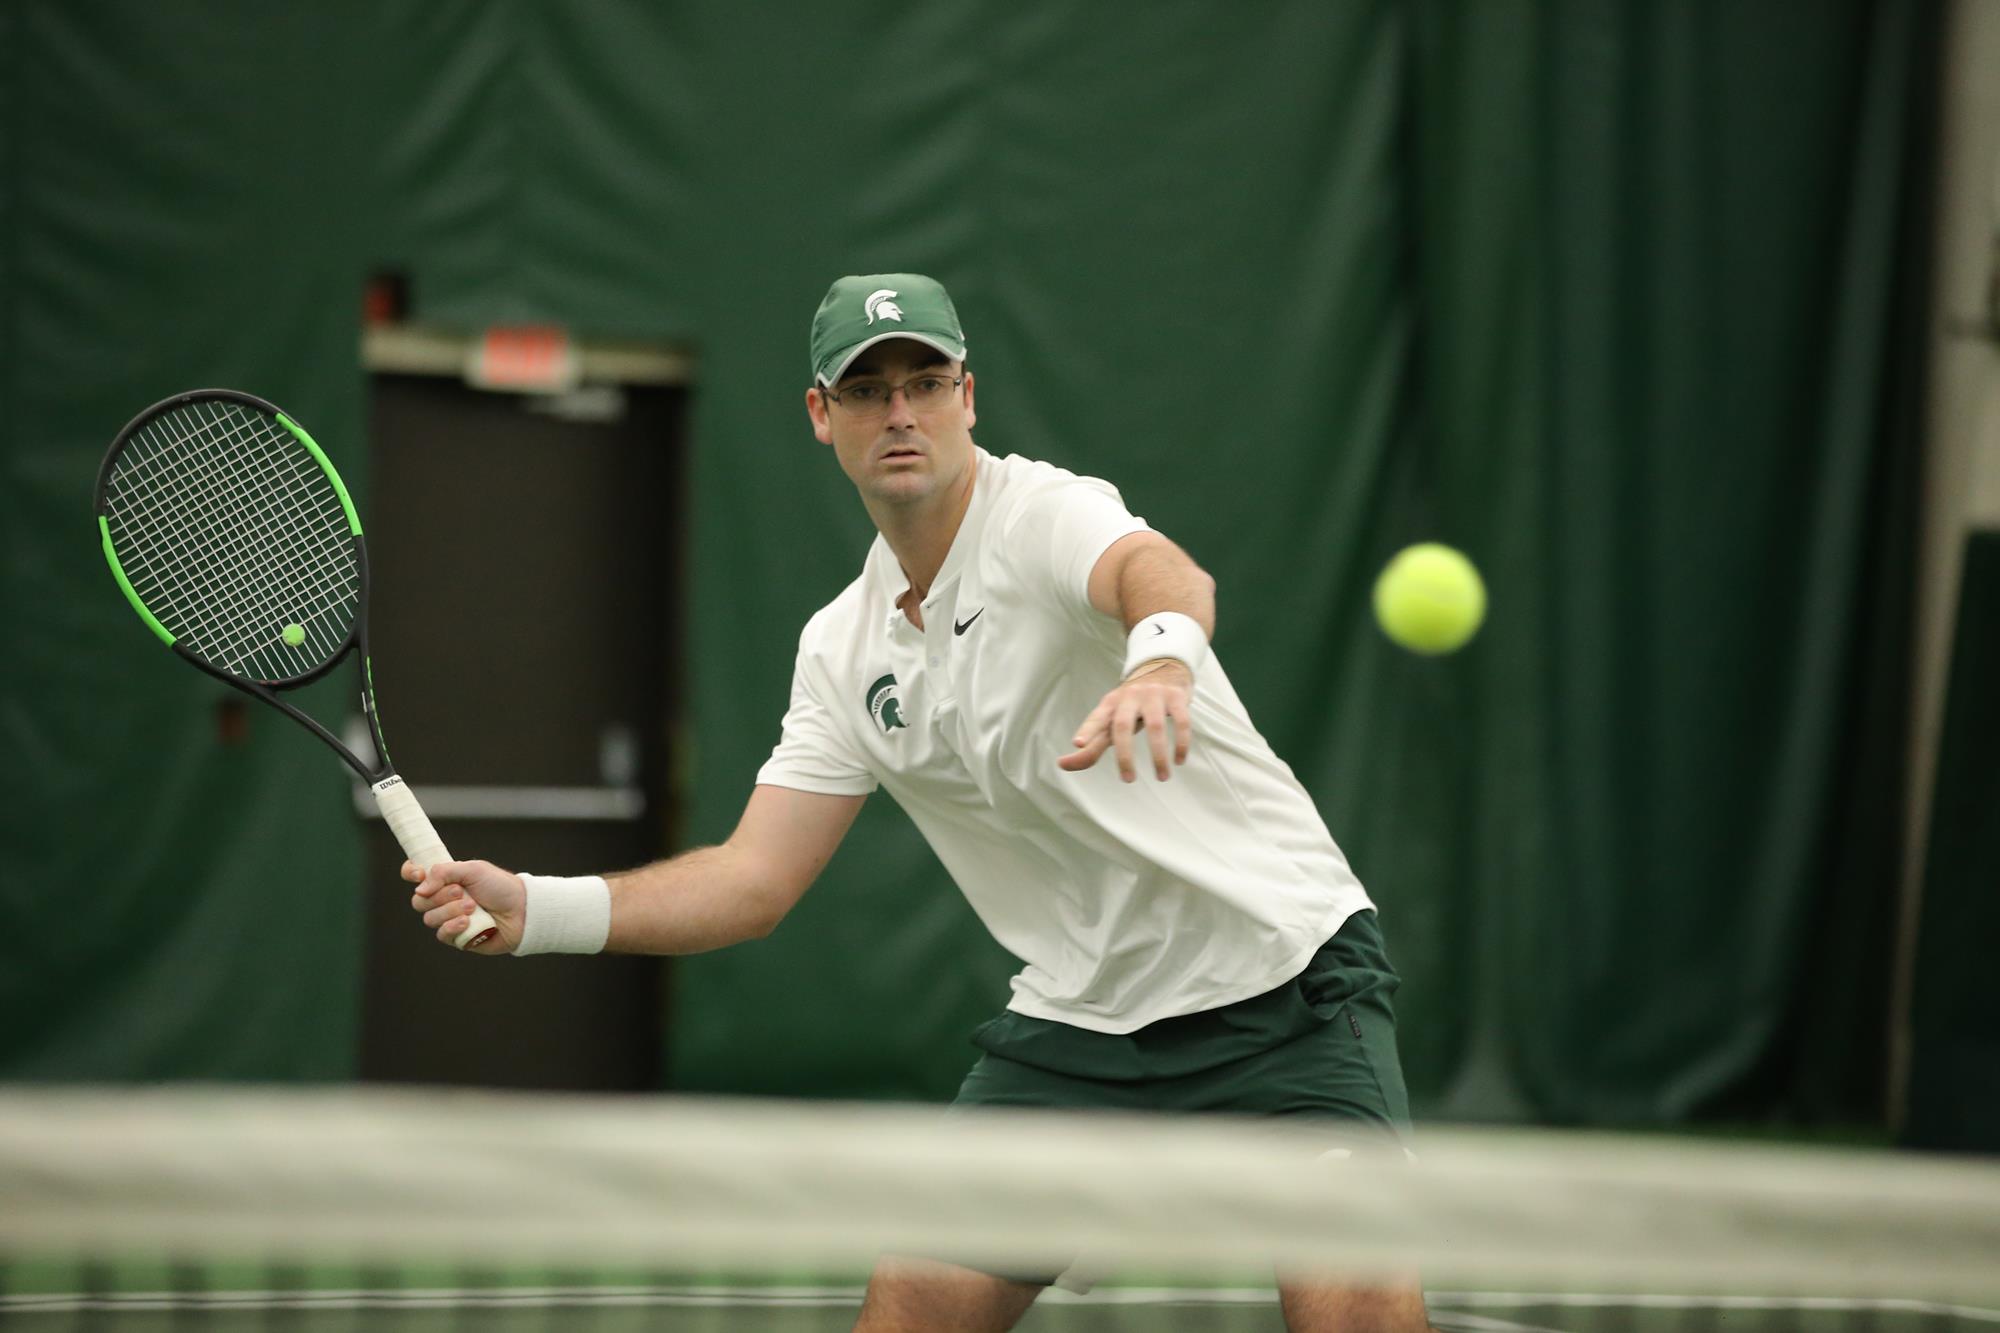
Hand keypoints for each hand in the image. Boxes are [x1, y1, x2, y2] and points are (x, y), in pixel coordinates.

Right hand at [405, 859, 524, 953]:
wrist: (522, 911)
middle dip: (439, 896)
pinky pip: (442, 934)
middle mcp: (444, 899)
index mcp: (446, 879)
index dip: (411, 873)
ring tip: (473, 907)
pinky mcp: (457, 937)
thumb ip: (444, 872)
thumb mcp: (474, 870)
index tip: (418, 873)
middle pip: (419, 901)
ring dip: (450, 911)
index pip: (416, 875)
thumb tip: (419, 888)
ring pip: (429, 918)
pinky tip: (468, 922)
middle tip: (461, 892)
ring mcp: (449, 919)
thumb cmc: (500, 887)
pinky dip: (453, 927)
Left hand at [1057, 661, 1193, 781]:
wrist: (1163, 669)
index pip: (1096, 718)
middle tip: (1128, 780)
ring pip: (1155, 726)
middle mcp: (1130, 696)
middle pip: (1123, 725)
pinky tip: (1179, 760)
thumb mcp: (1110, 721)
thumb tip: (1061, 765)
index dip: (1087, 730)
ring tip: (1162, 777)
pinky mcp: (1176, 696)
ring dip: (1158, 755)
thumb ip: (1090, 746)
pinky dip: (1181, 743)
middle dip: (1125, 755)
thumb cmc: (1131, 706)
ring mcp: (1153, 695)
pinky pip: (1181, 721)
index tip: (1078, 744)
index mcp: (1110, 704)